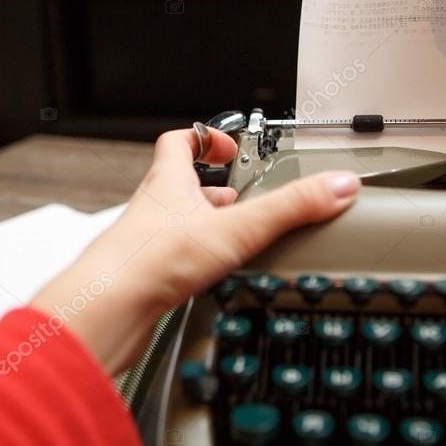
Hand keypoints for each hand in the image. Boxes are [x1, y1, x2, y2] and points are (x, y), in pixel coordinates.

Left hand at [30, 128, 360, 374]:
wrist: (108, 308)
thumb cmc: (150, 261)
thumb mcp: (237, 228)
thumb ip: (291, 208)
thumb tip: (337, 185)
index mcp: (169, 182)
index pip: (181, 141)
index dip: (205, 137)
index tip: (230, 146)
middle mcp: (154, 208)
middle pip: (181, 184)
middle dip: (214, 188)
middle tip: (240, 197)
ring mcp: (147, 244)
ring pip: (178, 225)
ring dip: (205, 228)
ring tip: (233, 239)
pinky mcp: (146, 278)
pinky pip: (173, 260)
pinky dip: (195, 263)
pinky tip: (213, 279)